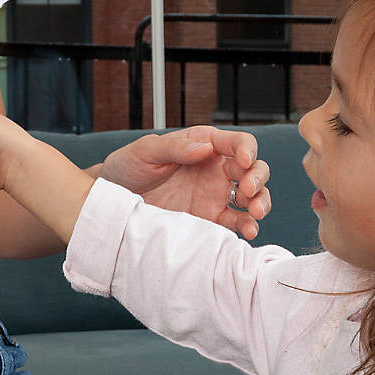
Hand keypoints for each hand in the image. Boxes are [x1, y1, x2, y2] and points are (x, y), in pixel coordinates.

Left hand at [98, 126, 269, 240]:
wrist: (113, 203)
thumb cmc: (129, 167)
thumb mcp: (145, 151)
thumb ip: (174, 147)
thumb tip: (204, 148)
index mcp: (204, 145)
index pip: (237, 143)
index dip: (247, 149)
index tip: (243, 160)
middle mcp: (215, 170)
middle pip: (253, 170)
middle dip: (258, 178)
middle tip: (247, 189)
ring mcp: (215, 196)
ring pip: (252, 197)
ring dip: (261, 203)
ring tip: (255, 213)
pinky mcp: (210, 219)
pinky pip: (235, 222)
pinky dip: (246, 226)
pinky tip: (248, 231)